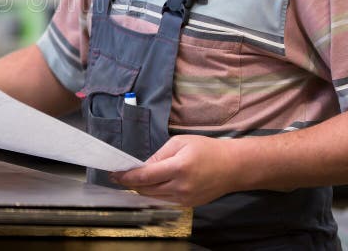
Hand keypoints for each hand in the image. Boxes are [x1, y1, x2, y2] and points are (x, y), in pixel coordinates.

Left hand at [109, 135, 236, 206]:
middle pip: (146, 189)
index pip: (145, 177)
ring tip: (131, 180)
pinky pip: (165, 200)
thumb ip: (159, 155)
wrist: (233, 167)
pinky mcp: (189, 205)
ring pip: (154, 197)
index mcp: (178, 168)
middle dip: (130, 183)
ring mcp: (185, 199)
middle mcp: (181, 187)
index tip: (114, 174)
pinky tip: (149, 186)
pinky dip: (154, 193)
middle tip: (119, 176)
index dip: (127, 177)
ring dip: (141, 189)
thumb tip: (142, 166)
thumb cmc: (206, 149)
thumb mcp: (180, 142)